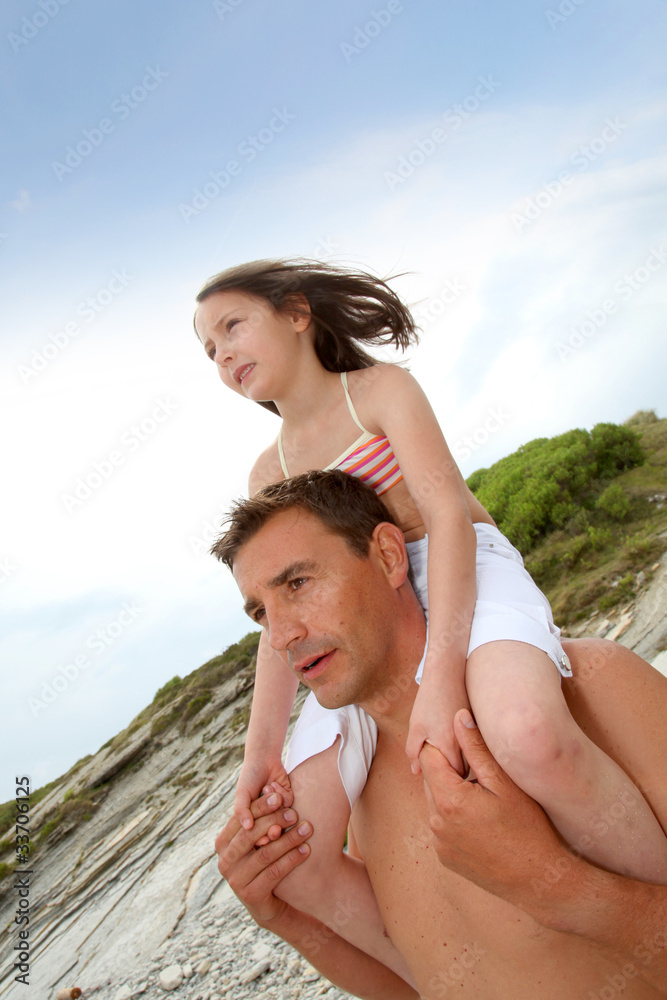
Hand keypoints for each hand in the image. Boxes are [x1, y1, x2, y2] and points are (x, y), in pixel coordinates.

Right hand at [216, 792, 311, 928]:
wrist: (271, 903)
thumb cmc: (266, 861)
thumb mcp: (259, 840)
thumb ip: (259, 823)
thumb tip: (274, 793)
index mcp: (223, 843)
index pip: (241, 819)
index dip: (261, 806)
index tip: (281, 796)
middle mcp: (224, 862)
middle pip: (251, 835)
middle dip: (274, 821)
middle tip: (295, 813)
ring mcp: (235, 880)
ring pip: (265, 853)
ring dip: (288, 839)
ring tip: (307, 829)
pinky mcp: (250, 895)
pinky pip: (274, 872)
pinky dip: (292, 858)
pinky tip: (306, 849)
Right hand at [234, 754, 293, 833]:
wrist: (262, 759)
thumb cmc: (249, 778)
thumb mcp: (242, 794)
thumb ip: (242, 810)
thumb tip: (247, 827)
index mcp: (254, 820)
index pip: (259, 837)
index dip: (263, 840)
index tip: (264, 839)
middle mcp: (268, 817)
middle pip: (275, 832)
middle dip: (275, 830)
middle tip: (274, 829)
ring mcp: (279, 809)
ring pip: (283, 817)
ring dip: (275, 803)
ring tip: (266, 788)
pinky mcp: (289, 799)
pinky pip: (289, 803)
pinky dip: (281, 793)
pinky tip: (273, 784)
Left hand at [405, 677, 469, 775]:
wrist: (447, 672)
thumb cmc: (429, 700)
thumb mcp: (416, 726)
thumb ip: (414, 751)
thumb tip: (416, 771)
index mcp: (450, 746)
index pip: (454, 775)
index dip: (447, 780)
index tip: (440, 780)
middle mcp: (466, 743)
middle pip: (466, 769)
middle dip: (457, 773)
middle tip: (444, 771)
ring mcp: (475, 734)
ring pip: (473, 757)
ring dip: (465, 760)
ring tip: (450, 757)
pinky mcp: (479, 726)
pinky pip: (477, 745)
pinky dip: (470, 748)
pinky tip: (459, 743)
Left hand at [418, 710, 566, 903]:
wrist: (539, 880)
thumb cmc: (528, 828)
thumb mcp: (505, 783)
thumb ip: (477, 748)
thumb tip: (458, 716)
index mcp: (449, 800)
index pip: (427, 757)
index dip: (444, 746)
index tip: (463, 747)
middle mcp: (436, 822)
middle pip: (430, 779)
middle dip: (448, 770)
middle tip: (478, 771)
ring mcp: (439, 842)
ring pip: (435, 802)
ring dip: (451, 793)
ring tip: (482, 795)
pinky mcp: (445, 857)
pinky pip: (441, 825)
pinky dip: (453, 817)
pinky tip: (480, 819)